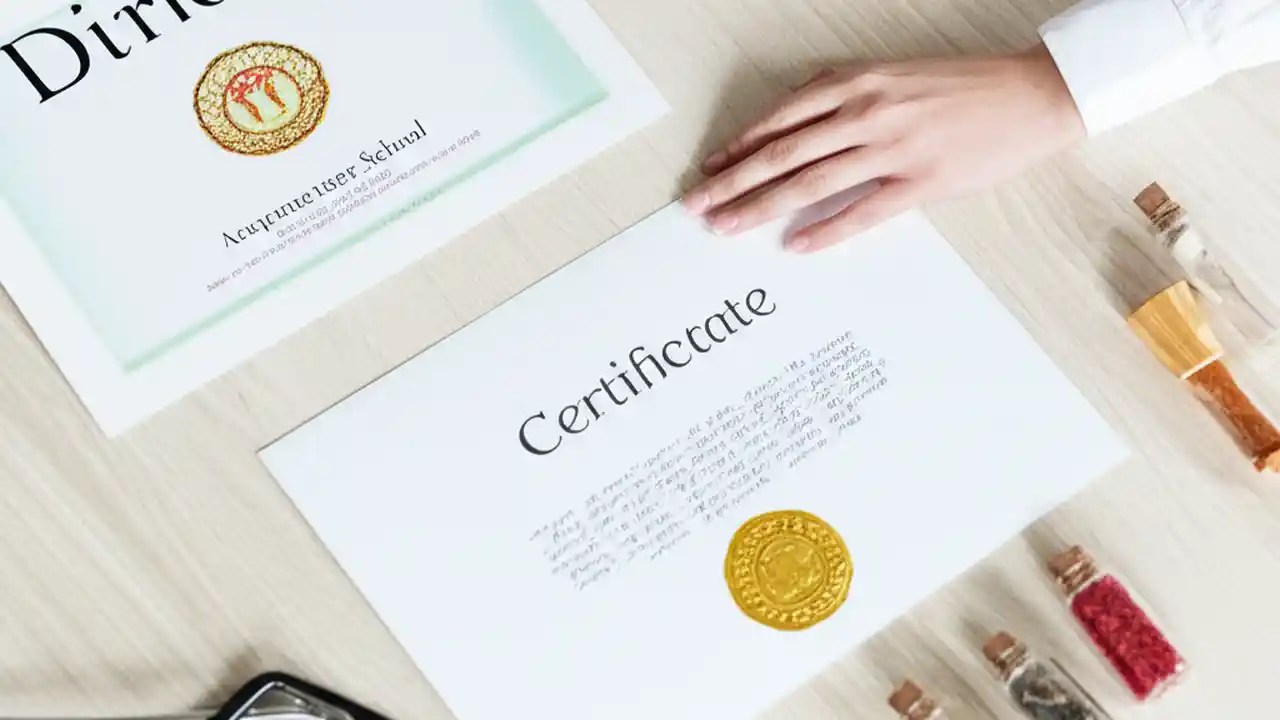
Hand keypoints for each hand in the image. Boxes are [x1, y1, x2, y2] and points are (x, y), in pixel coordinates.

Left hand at [682, 45, 1084, 251]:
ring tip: (728, 228)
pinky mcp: (922, 182)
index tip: (711, 167)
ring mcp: (894, 148)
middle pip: (783, 153)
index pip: (782, 119)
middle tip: (698, 205)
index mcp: (858, 82)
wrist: (1029, 94)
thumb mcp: (893, 74)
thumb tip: (796, 118)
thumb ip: (844, 93)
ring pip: (810, 183)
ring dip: (761, 206)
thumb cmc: (960, 86)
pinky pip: (862, 212)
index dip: (740, 145)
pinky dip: (825, 230)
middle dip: (733, 181)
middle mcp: (868, 112)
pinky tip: (795, 245)